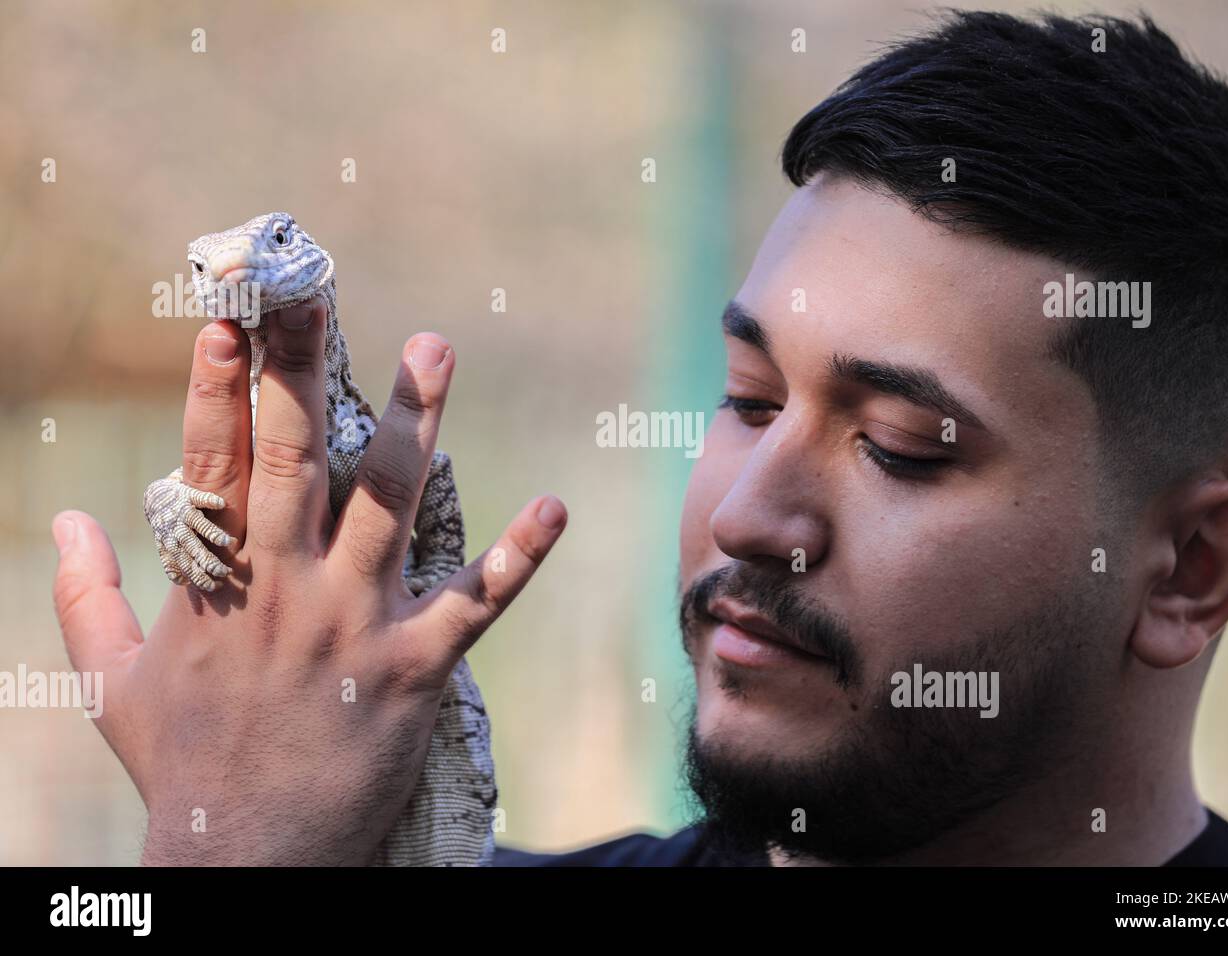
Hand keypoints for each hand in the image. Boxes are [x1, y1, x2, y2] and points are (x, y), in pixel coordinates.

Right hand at [51, 300, 566, 864]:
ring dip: (415, 424)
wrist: (244, 863)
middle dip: (301, 369)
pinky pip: (474, 605)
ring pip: (389, 504)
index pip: (213, 463)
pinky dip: (517, 558)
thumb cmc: (183, 769)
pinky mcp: (411, 670)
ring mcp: (350, 625)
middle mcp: (282, 589)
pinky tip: (553, 507)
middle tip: (317, 292)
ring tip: (435, 349)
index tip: (230, 314)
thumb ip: (83, 597)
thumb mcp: (109, 685)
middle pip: (292, 458)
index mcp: (214, 585)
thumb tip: (58, 520)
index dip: (218, 384)